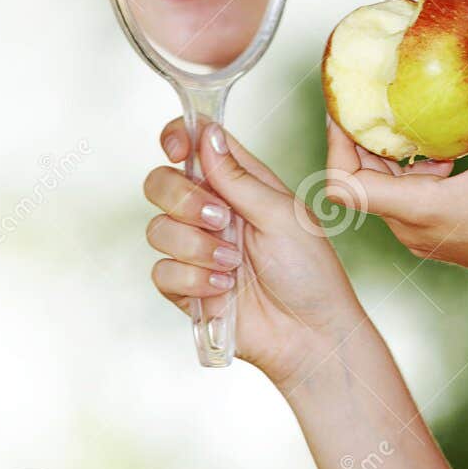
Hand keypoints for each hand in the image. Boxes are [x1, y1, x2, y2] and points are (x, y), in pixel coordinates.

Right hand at [143, 119, 368, 388]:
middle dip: (181, 198)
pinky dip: (192, 280)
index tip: (176, 149)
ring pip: (157, 228)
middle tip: (219, 219)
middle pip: (161, 182)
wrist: (309, 334)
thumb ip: (239, 178)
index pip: (196, 144)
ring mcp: (195, 249)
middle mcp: (211, 211)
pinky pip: (161, 271)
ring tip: (233, 265)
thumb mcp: (282, 215)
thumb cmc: (310, 271)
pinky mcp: (185, 286)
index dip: (177, 136)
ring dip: (196, 247)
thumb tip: (205, 134)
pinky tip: (224, 289)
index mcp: (239, 184)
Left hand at [324, 56, 467, 292]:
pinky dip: (407, 170)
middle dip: (357, 139)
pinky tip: (439, 149)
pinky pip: (401, 198)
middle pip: (358, 182)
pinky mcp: (432, 234)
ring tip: (402, 116)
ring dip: (384, 154)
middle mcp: (410, 227)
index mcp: (421, 209)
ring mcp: (419, 234)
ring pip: (380, 189)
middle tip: (368, 97)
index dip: (334, 146)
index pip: (346, 185)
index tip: (344, 109)